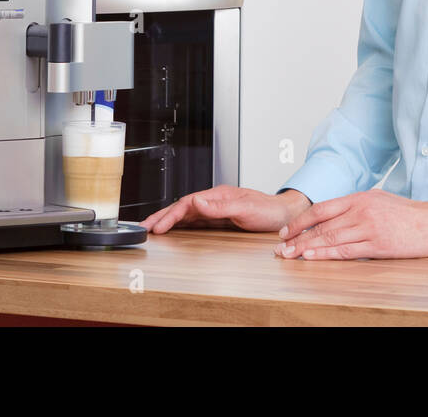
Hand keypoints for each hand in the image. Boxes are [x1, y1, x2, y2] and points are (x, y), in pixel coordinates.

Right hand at [142, 187, 311, 234]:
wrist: (284, 216)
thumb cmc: (268, 211)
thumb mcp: (245, 208)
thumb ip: (220, 207)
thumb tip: (196, 203)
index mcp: (217, 195)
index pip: (187, 204)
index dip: (170, 215)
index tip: (157, 227)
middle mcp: (214, 201)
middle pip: (182, 208)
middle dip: (161, 217)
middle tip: (143, 227)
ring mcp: (216, 210)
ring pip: (186, 215)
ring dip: (168, 221)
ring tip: (151, 228)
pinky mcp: (220, 220)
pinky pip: (194, 222)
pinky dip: (180, 226)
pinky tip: (173, 231)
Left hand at [273, 190, 427, 259]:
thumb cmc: (408, 213)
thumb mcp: (378, 200)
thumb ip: (356, 206)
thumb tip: (333, 216)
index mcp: (359, 197)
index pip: (321, 209)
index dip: (300, 221)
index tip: (286, 231)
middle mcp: (361, 210)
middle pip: (321, 225)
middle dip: (296, 237)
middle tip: (280, 248)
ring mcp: (369, 227)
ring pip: (329, 238)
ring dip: (306, 248)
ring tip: (289, 256)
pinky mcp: (378, 245)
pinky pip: (346, 251)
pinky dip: (326, 255)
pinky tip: (312, 258)